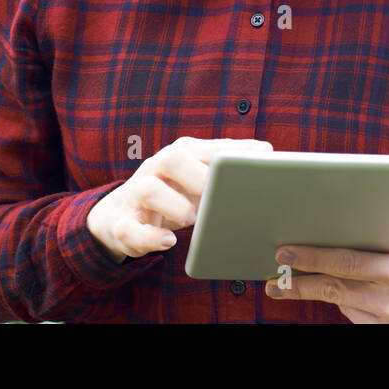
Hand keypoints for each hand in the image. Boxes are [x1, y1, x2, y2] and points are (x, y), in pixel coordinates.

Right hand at [87, 136, 272, 262]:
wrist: (121, 214)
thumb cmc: (174, 191)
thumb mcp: (199, 175)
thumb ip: (227, 163)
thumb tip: (266, 149)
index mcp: (180, 154)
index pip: (206, 147)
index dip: (232, 152)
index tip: (261, 159)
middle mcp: (155, 168)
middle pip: (173, 158)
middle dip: (199, 175)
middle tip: (218, 194)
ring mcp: (136, 195)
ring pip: (149, 190)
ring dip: (175, 205)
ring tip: (194, 217)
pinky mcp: (122, 224)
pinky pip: (130, 229)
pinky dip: (150, 236)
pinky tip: (169, 241)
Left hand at [263, 241, 388, 323]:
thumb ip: (379, 251)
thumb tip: (335, 243)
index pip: (347, 261)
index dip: (313, 256)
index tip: (286, 250)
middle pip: (335, 288)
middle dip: (299, 280)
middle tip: (274, 274)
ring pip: (340, 304)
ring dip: (311, 293)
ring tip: (284, 286)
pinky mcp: (388, 335)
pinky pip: (355, 318)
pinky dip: (342, 304)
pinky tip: (331, 294)